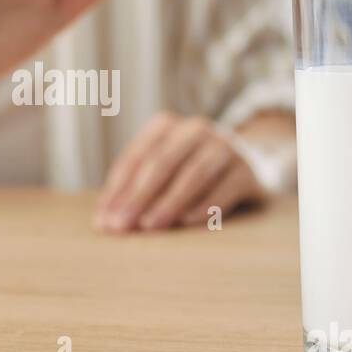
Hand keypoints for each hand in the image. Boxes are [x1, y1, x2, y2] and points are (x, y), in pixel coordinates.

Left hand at [94, 113, 264, 232]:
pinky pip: (224, 188)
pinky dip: (205, 204)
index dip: (117, 189)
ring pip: (194, 174)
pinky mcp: (247, 171)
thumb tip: (104, 222)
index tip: (103, 220)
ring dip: (169, 201)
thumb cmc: (189, 171)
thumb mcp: (162, 171)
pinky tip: (187, 222)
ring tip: (150, 226)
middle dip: (138, 197)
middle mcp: (195, 130)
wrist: (248, 164)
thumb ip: (134, 190)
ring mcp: (224, 147)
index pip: (136, 157)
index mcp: (166, 125)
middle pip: (162, 163)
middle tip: (121, 226)